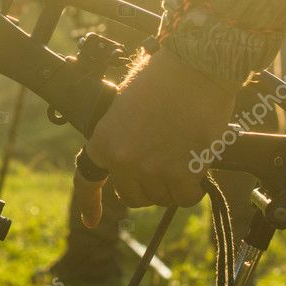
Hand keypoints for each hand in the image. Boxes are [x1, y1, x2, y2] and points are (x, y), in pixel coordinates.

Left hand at [74, 48, 237, 223]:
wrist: (194, 66)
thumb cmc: (163, 78)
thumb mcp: (125, 106)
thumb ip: (122, 137)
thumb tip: (130, 162)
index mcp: (103, 140)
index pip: (88, 180)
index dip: (90, 203)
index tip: (90, 220)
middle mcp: (123, 159)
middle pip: (133, 196)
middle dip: (147, 185)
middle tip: (163, 164)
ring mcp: (152, 168)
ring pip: (161, 198)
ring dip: (173, 184)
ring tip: (182, 152)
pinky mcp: (183, 173)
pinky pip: (185, 197)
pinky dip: (193, 186)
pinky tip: (196, 161)